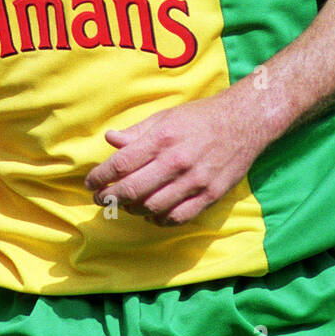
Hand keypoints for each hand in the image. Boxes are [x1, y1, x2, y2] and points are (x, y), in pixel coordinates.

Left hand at [85, 80, 272, 225]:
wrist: (244, 121)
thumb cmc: (201, 117)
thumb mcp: (166, 116)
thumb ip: (137, 132)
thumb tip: (109, 139)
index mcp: (162, 138)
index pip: (121, 163)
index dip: (100, 177)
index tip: (90, 183)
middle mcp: (177, 161)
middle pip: (132, 189)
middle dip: (110, 198)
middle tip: (100, 199)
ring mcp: (195, 180)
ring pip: (152, 207)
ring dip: (132, 210)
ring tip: (125, 205)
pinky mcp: (210, 194)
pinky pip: (178, 217)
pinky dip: (159, 219)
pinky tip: (151, 214)